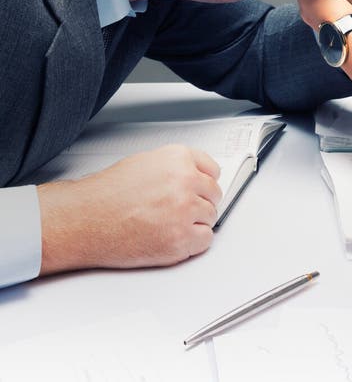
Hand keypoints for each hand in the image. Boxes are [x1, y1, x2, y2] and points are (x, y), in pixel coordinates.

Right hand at [37, 145, 221, 274]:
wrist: (86, 219)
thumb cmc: (107, 194)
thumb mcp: (145, 163)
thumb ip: (175, 167)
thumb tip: (194, 176)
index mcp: (178, 158)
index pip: (213, 169)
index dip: (204, 182)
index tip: (201, 189)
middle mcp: (185, 180)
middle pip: (214, 194)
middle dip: (200, 202)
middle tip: (179, 210)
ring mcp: (184, 210)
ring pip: (211, 217)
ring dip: (195, 222)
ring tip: (169, 224)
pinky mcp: (180, 239)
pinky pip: (205, 240)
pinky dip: (193, 243)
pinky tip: (173, 237)